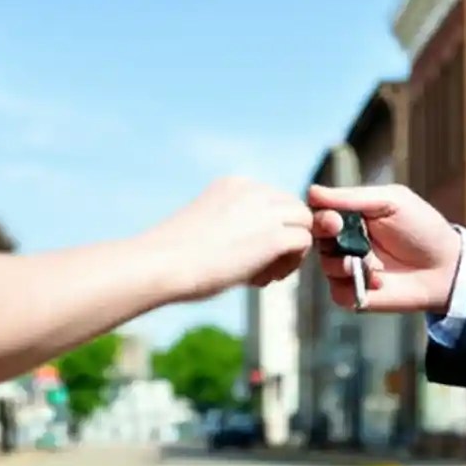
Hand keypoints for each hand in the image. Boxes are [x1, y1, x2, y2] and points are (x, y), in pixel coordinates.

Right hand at [150, 177, 312, 301]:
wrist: (161, 264)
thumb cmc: (173, 257)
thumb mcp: (209, 227)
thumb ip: (237, 227)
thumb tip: (261, 248)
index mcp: (234, 185)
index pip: (274, 201)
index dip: (269, 229)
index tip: (249, 255)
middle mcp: (252, 190)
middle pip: (293, 209)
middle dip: (285, 238)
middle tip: (262, 269)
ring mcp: (265, 211)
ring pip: (304, 223)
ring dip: (291, 252)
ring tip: (263, 276)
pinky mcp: (274, 236)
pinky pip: (303, 243)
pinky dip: (291, 264)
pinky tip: (263, 280)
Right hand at [308, 184, 461, 313]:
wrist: (448, 267)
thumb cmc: (422, 228)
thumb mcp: (391, 201)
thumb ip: (352, 198)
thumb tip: (311, 192)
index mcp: (351, 216)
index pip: (319, 214)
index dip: (319, 218)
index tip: (333, 221)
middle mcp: (346, 241)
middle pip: (315, 239)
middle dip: (326, 239)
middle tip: (345, 238)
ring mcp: (350, 269)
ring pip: (325, 266)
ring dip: (343, 264)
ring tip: (367, 263)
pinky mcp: (357, 295)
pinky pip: (338, 293)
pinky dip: (353, 287)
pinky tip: (377, 283)